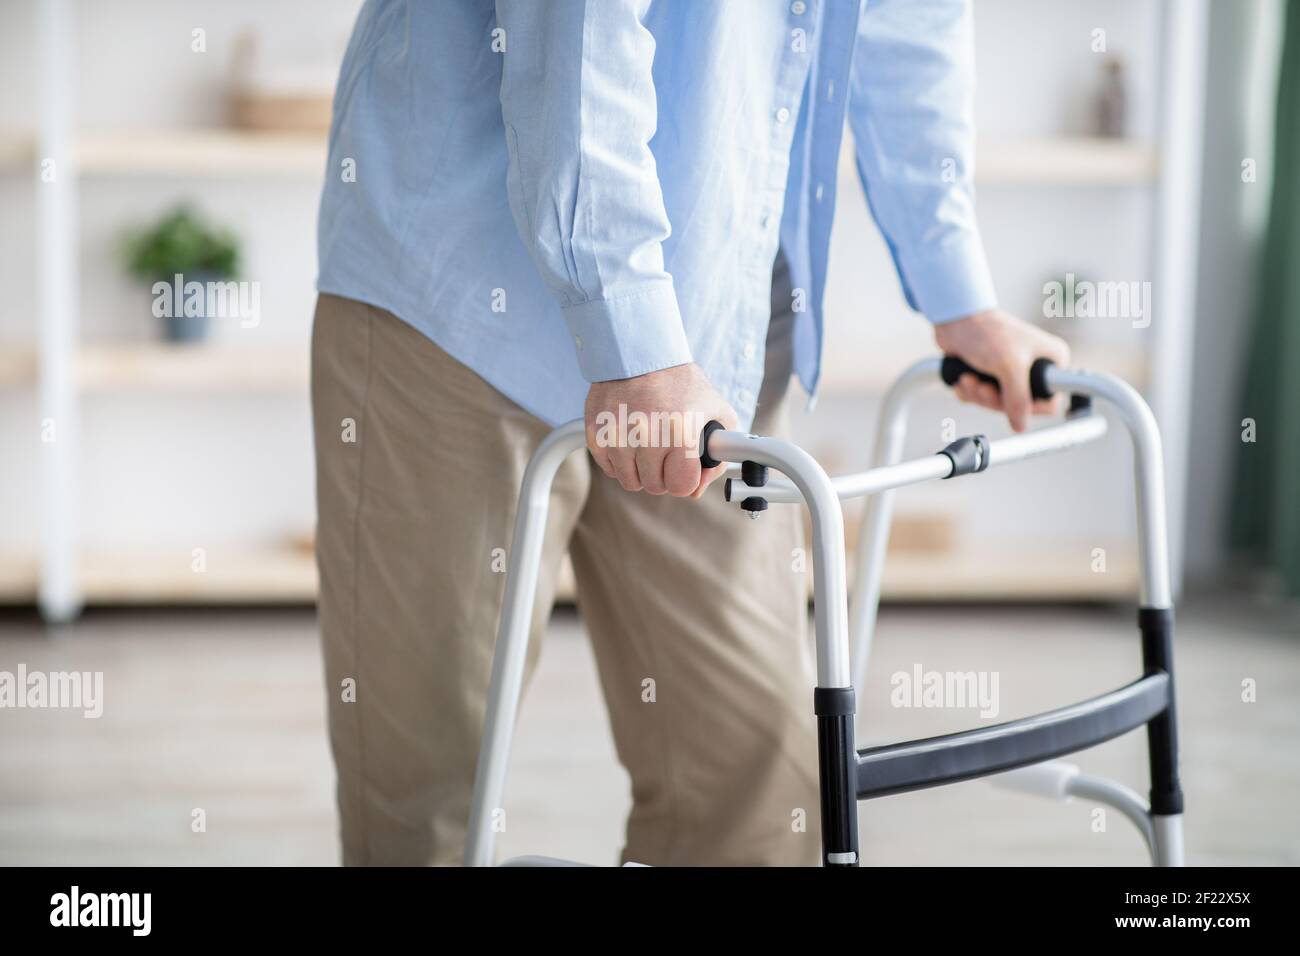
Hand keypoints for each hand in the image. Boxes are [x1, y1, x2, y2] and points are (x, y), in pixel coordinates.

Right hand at [584, 363, 737, 497]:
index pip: (681, 486)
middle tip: (666, 452)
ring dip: (640, 470)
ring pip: (629, 481)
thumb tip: (698, 489)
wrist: (641, 352)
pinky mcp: (596, 431)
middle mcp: (647, 434)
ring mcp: (618, 434)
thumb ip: (718, 455)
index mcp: (680, 430)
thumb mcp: (716, 411)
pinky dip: (619, 460)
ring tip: (647, 445)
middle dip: (663, 474)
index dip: (686, 479)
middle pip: (654, 486)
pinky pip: (608, 467)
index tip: (685, 467)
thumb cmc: (681, 383)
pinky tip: (629, 440)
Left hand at [933, 309, 1070, 432]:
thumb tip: (1021, 426)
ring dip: (978, 395)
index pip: (1051, 400)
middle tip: (982, 387)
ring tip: (969, 379)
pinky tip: (963, 378)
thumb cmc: (988, 333)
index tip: (1010, 401)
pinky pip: (981, 397)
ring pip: (997, 403)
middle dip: (994, 399)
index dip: (1030, 407)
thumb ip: (1018, 399)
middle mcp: (1034, 368)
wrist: (955, 318)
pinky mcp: (990, 374)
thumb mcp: (1009, 366)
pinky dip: (969, 392)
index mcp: (1051, 361)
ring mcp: (1011, 372)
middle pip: (1019, 406)